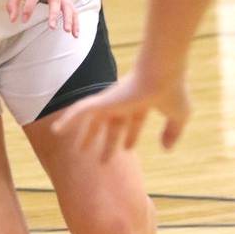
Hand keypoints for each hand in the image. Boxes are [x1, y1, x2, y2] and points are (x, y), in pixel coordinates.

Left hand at [6, 0, 77, 36]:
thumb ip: (13, 1)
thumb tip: (12, 18)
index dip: (29, 7)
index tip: (24, 19)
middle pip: (54, 0)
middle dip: (54, 13)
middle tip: (52, 26)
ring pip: (67, 5)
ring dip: (68, 18)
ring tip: (66, 30)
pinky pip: (73, 10)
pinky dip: (75, 22)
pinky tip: (75, 32)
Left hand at [52, 68, 191, 160]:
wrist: (162, 75)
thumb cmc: (173, 92)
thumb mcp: (178, 116)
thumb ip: (172, 132)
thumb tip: (166, 149)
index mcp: (141, 103)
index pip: (134, 122)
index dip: (131, 136)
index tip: (128, 149)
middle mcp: (124, 101)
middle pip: (111, 124)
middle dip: (107, 141)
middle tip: (101, 158)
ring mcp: (112, 100)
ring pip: (94, 120)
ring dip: (87, 135)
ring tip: (78, 151)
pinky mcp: (102, 100)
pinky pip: (79, 111)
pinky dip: (67, 120)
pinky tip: (56, 131)